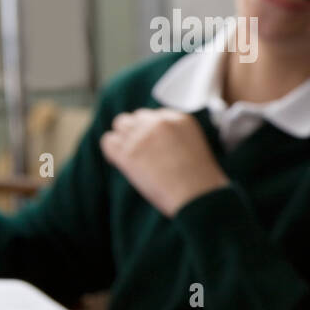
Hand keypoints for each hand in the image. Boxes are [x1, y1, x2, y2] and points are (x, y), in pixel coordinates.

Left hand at [100, 108, 229, 217]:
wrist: (198, 195)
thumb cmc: (201, 181)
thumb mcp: (195, 148)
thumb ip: (177, 138)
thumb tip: (158, 144)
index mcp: (181, 119)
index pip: (157, 114)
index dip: (152, 128)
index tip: (154, 142)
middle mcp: (160, 122)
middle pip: (137, 117)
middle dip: (137, 130)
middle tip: (141, 150)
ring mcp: (142, 136)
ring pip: (120, 124)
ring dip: (123, 138)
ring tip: (130, 155)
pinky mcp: (128, 153)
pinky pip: (108, 141)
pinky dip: (112, 150)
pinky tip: (119, 161)